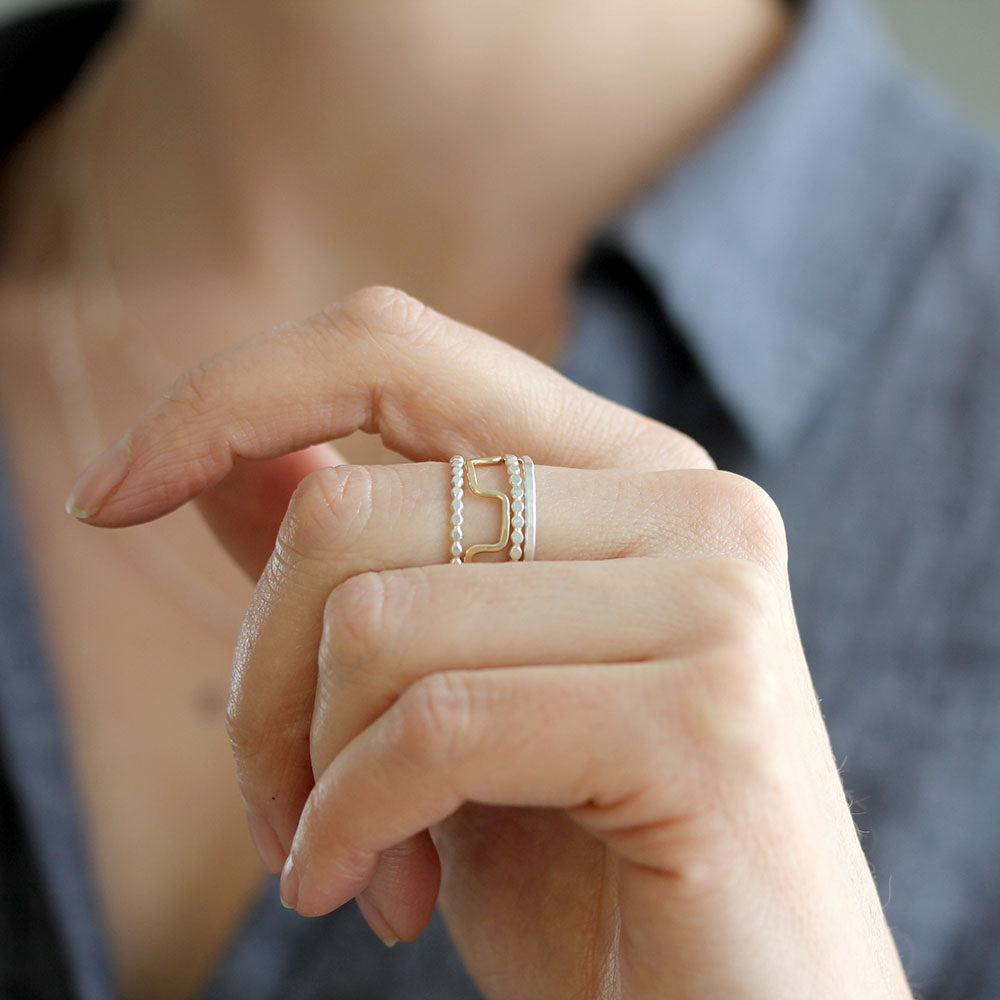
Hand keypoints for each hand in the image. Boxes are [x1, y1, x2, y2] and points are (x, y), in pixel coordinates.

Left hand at [69, 287, 910, 997]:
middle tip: (284, 808)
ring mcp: (711, 598)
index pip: (396, 350)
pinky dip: (352, 825)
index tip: (113, 495)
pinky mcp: (703, 719)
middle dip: (264, 678)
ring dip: (310, 771)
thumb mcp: (442, 696)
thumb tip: (224, 459)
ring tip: (349, 860)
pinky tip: (376, 897)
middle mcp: (689, 504)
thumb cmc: (587, 865)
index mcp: (629, 475)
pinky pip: (434, 728)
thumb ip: (357, 563)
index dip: (233, 397)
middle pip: (349, 510)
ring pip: (377, 620)